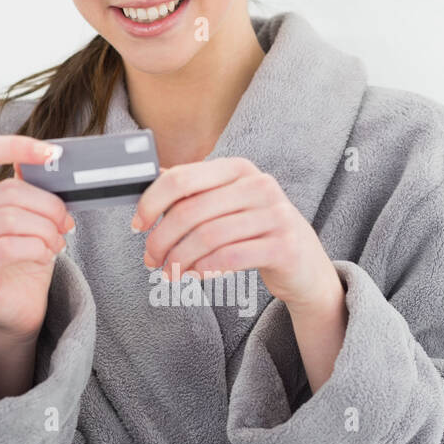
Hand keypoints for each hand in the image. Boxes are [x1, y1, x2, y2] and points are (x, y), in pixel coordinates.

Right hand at [0, 135, 75, 339]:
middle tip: (67, 221)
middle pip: (7, 192)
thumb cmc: (26, 255)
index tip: (52, 154)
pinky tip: (46, 255)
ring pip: (9, 219)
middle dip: (48, 205)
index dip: (16, 146)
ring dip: (45, 229)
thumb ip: (30, 186)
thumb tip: (45, 158)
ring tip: (58, 241)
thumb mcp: (30, 215)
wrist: (21, 304)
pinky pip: (7, 248)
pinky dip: (37, 248)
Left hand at [131, 157, 336, 308]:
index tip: (138, 225)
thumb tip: (151, 180)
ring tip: (169, 272)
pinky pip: (229, 258)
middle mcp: (260, 185)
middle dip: (161, 239)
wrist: (305, 265)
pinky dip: (204, 269)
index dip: (151, 202)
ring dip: (179, 259)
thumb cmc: (257, 232)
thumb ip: (195, 192)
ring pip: (207, 237)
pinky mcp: (284, 246)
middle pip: (190, 211)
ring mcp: (276, 215)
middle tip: (150, 259)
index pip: (182, 178)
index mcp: (239, 168)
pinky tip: (195, 275)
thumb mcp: (228, 205)